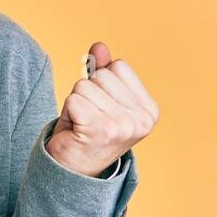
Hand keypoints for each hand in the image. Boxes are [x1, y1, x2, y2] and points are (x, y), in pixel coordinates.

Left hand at [46, 42, 158, 177]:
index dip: (102, 82)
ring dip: (76, 103)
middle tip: (88, 118)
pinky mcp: (101, 130)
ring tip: (81, 125)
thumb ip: (103, 71)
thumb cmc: (87, 131)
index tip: (102, 108)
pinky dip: (68, 112)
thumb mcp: (99, 98)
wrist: (73, 170)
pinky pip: (73, 100)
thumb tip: (99, 46)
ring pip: (84, 87)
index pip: (119, 67)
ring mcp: (124, 125)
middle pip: (101, 76)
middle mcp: (142, 119)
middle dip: (87, 93)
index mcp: (149, 110)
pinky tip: (75, 130)